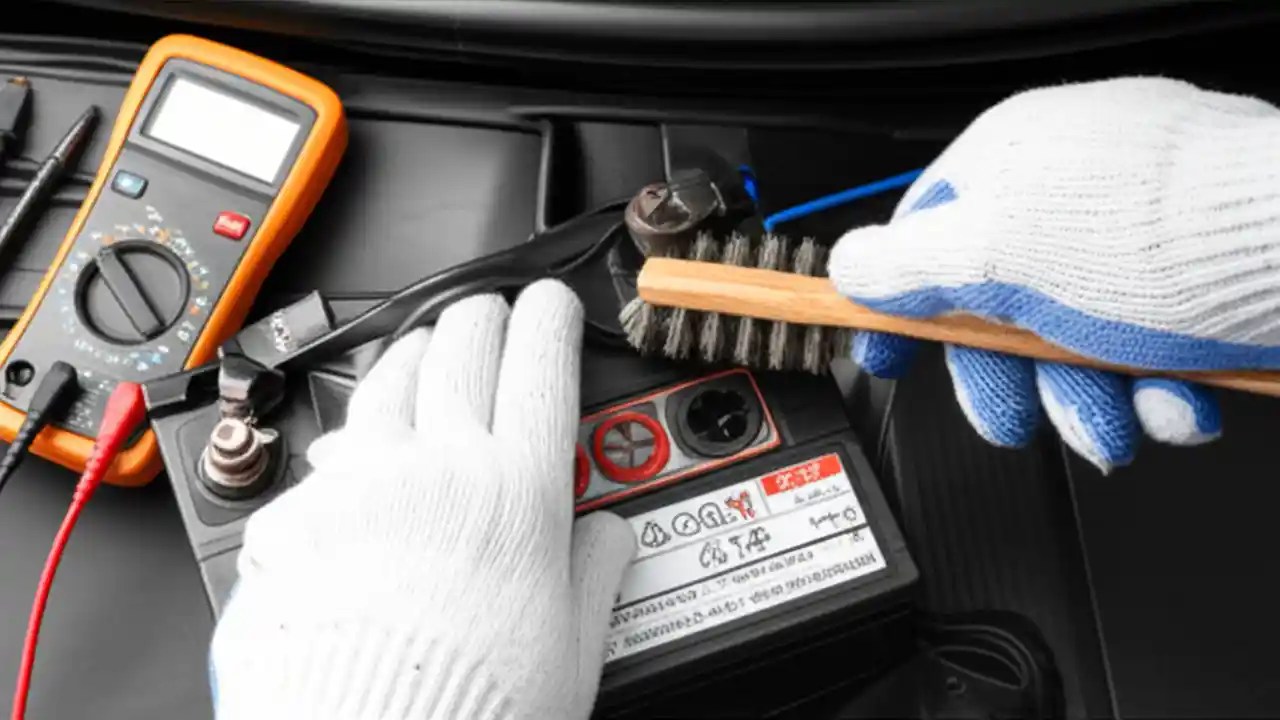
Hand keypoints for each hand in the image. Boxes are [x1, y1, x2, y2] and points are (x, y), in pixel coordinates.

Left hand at [210, 280, 635, 718]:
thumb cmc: (471, 709)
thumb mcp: (570, 649)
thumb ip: (594, 576)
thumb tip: (613, 538)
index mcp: (518, 497)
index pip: (541, 372)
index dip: (549, 323)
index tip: (549, 304)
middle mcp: (441, 470)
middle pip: (462, 353)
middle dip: (481, 317)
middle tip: (490, 311)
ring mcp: (364, 482)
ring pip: (390, 379)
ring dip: (414, 349)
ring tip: (425, 343)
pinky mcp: (302, 511)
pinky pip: (328, 450)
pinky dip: (352, 434)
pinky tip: (355, 441)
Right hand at [829, 78, 1279, 470]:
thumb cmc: (1164, 240)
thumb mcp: (996, 253)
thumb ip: (909, 267)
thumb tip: (850, 269)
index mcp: (1011, 164)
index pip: (922, 240)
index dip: (898, 310)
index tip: (883, 360)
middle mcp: (1073, 197)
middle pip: (1000, 310)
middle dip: (1014, 381)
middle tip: (1018, 419)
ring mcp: (1139, 241)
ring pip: (1075, 346)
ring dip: (1091, 402)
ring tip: (1121, 422)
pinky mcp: (1197, 287)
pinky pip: (1144, 354)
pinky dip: (1155, 393)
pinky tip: (1175, 401)